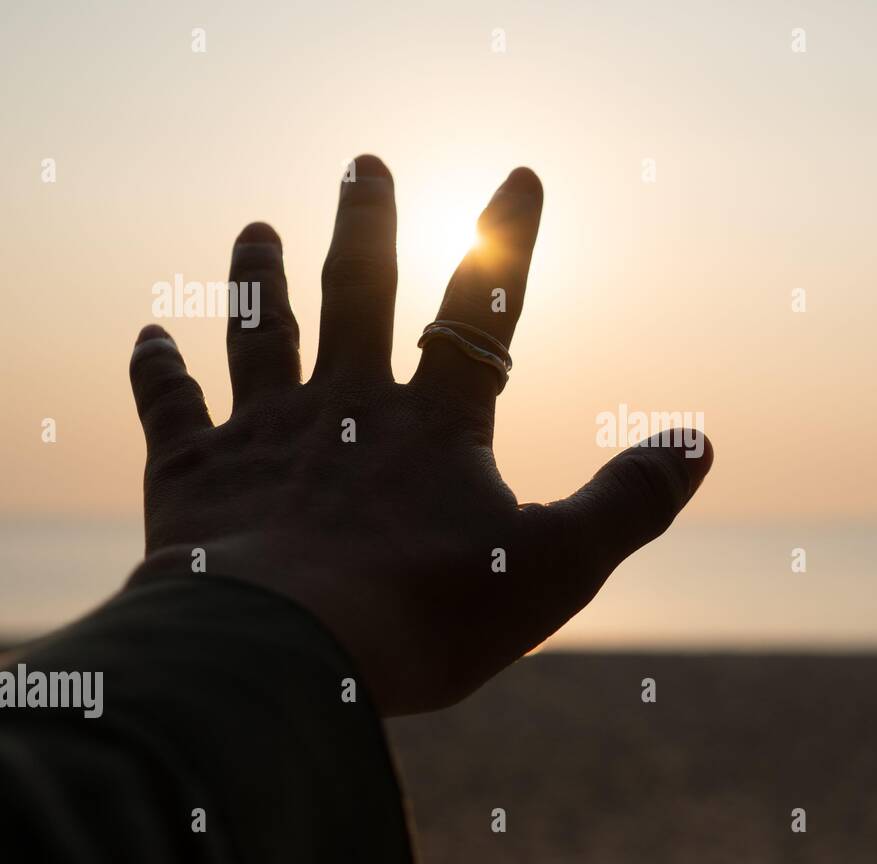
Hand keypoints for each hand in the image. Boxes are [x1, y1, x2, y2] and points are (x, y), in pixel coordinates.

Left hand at [126, 155, 711, 715]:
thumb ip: (629, 502)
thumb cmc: (426, 614)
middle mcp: (346, 407)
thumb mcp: (557, 566)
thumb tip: (698, 443)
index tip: (520, 175)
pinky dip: (159, 371)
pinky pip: (171, 408)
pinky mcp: (193, 477)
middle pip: (356, 294)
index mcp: (435, 424)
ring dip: (258, 280)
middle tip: (363, 164)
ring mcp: (264, 435)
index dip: (507, 241)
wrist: (283, 656)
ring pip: (259, 334)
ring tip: (256, 229)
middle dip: (365, 226)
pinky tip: (148, 337)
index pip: (484, 311)